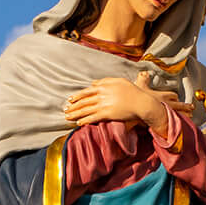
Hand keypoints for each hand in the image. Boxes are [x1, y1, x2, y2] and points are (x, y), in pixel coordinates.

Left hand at [63, 73, 181, 134]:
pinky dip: (85, 120)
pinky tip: (78, 123)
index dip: (77, 96)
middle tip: (64, 110)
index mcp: (103, 86)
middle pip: (83, 101)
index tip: (70, 100)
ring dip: (75, 114)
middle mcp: (102, 94)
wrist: (141, 102)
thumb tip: (93, 83)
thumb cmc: (132, 91)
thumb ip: (105, 81)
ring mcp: (104, 104)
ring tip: (67, 117)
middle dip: (73, 106)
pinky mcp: (107, 114)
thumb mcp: (118, 81)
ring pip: (86, 110)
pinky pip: (93, 118)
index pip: (86, 91)